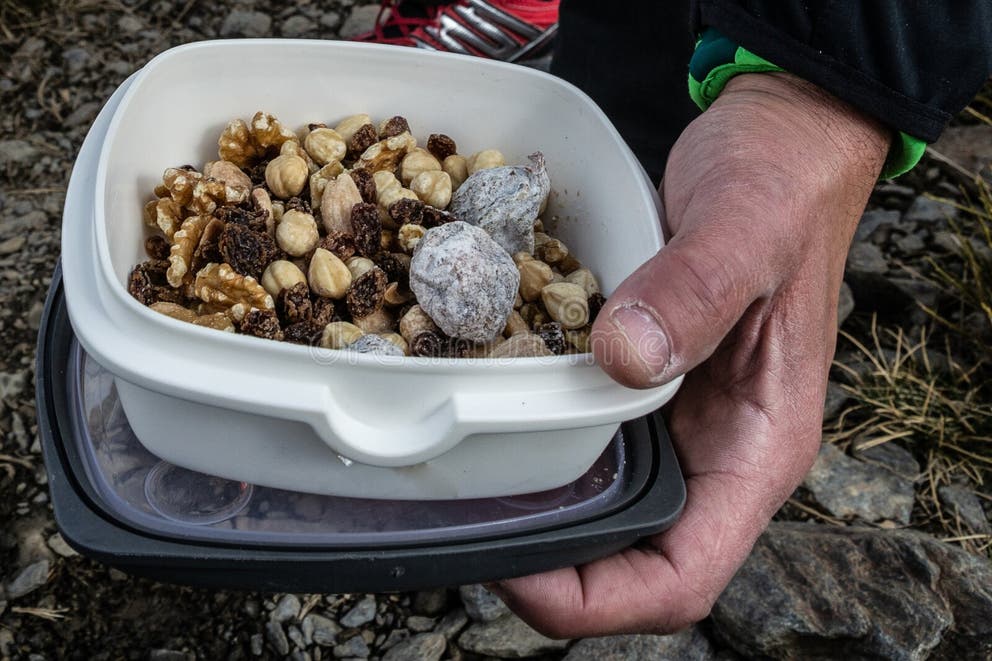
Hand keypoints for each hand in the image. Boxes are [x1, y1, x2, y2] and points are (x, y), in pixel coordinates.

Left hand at [493, 73, 888, 635]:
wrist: (779, 140)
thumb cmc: (783, 183)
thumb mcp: (746, 227)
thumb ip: (694, 291)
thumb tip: (624, 360)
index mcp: (758, 446)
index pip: (684, 575)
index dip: (599, 600)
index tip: (517, 576)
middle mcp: (715, 450)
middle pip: (632, 558)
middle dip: (551, 568)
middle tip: (467, 532)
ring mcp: (677, 419)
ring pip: (605, 505)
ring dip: (539, 514)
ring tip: (465, 490)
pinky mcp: (645, 382)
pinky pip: (590, 439)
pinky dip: (540, 448)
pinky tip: (492, 419)